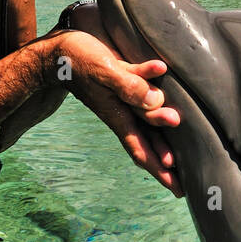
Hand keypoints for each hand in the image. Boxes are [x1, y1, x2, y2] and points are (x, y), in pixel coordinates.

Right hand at [45, 6, 182, 196]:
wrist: (56, 52)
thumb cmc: (77, 62)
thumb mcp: (103, 72)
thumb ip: (128, 86)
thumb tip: (156, 101)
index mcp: (117, 116)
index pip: (141, 149)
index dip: (159, 170)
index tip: (176, 189)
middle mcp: (121, 110)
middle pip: (147, 138)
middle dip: (164, 157)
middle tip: (184, 175)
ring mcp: (121, 95)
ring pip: (146, 114)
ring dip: (162, 125)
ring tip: (178, 137)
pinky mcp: (121, 75)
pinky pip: (139, 80)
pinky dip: (151, 77)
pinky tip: (162, 69)